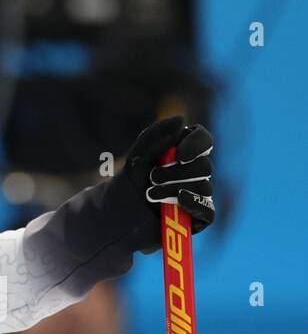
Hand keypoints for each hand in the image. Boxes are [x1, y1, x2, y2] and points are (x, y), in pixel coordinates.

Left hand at [120, 115, 215, 233]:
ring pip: (203, 187)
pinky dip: (194, 203)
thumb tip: (180, 120)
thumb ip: (156, 134)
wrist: (126, 205)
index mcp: (186, 149)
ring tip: (149, 193)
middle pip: (204, 166)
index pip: (204, 139)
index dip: (197, 145)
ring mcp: (201, 191)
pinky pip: (208, 209)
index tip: (180, 154)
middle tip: (152, 177)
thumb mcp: (139, 153)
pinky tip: (179, 200)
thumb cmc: (136, 175)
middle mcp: (197, 169)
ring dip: (173, 189)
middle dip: (176, 172)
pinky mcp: (200, 213)